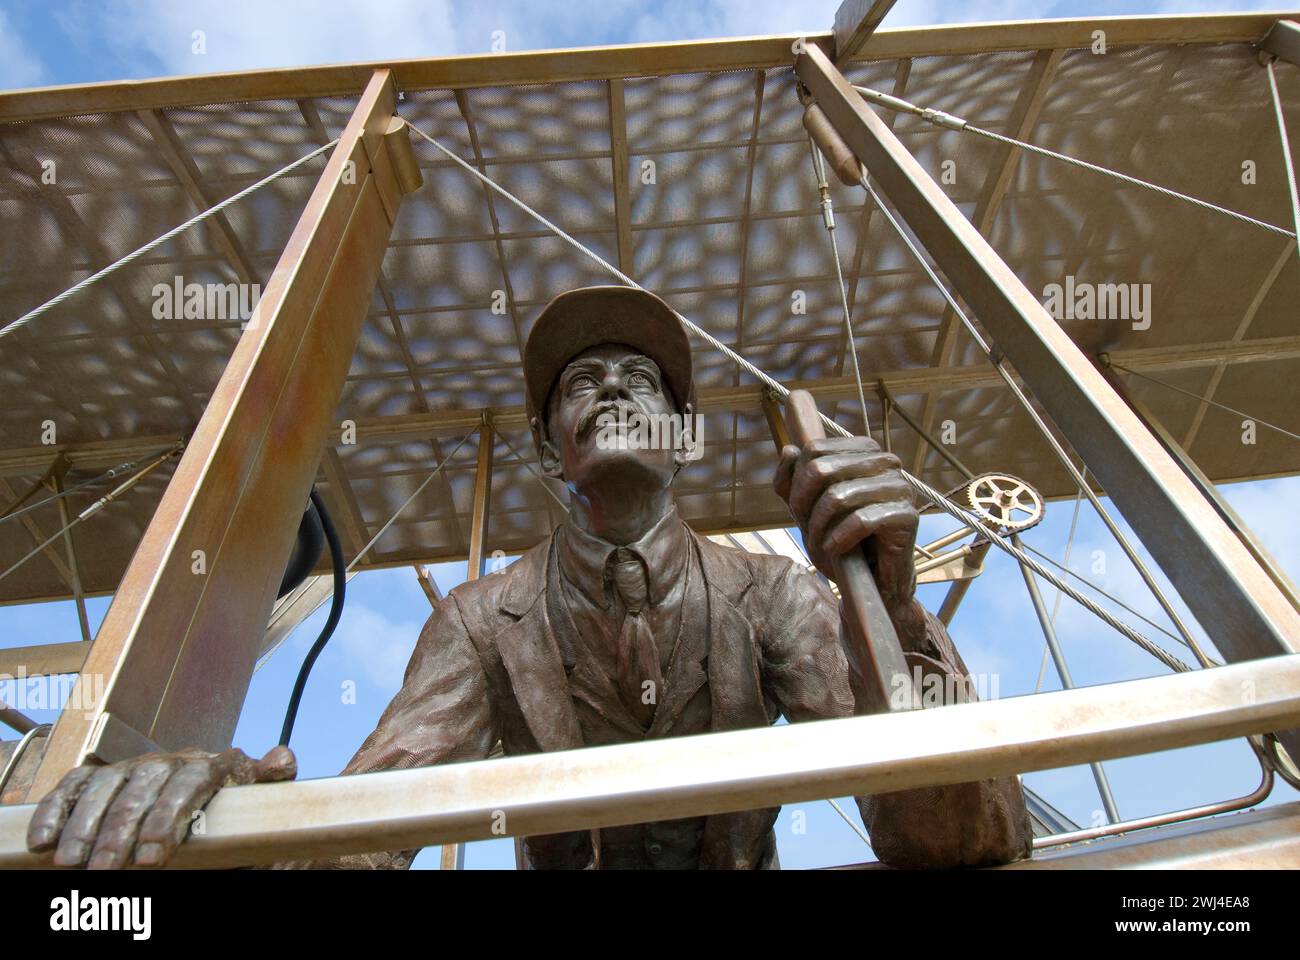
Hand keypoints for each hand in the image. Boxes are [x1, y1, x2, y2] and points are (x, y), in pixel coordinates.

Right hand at [26, 744, 295, 868]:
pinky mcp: (99, 777)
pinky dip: (54, 812)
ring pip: (102, 791)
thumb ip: (269, 778)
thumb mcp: (254, 791)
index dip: (168, 818)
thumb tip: (283, 760)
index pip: (189, 784)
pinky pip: (73, 788)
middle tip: (107, 871)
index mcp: (207, 766)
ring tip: (72, 864)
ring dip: (83, 829)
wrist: (202, 788)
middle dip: (120, 834)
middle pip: (139, 794)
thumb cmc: (228, 800)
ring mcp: (130, 768)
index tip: (155, 855)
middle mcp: (165, 762)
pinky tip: (42, 843)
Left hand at [774, 435, 920, 626]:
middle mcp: (886, 461)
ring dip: (819, 528)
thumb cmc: (841, 539)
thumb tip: (789, 450)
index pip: (815, 450)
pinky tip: (837, 551)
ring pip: (838, 497)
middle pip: (821, 470)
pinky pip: (860, 521)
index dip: (797, 483)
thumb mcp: (807, 509)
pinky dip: (839, 540)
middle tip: (807, 531)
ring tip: (820, 546)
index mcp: (865, 450)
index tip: (797, 509)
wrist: (872, 580)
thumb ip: (793, 480)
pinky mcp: (906, 516)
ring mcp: (899, 487)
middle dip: (804, 505)